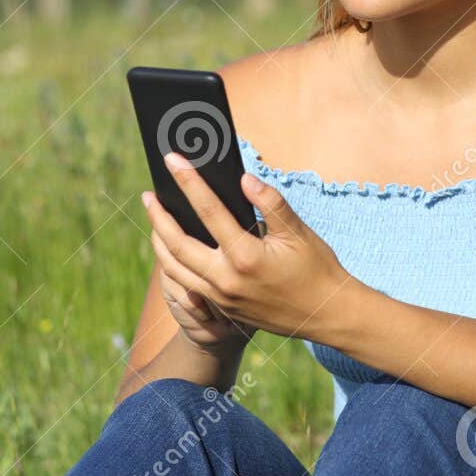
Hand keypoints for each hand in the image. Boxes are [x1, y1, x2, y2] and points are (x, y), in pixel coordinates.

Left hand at [142, 150, 355, 341]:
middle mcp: (228, 281)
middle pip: (178, 245)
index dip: (189, 182)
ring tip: (154, 221)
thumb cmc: (316, 269)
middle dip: (159, 217)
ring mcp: (222, 299)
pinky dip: (173, 265)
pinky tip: (172, 250)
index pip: (208, 211)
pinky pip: (186, 286)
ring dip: (159, 243)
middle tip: (148, 195)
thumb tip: (244, 178)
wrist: (326, 315)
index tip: (172, 160)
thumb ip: (271, 202)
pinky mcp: (223, 310)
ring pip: (176, 270)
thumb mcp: (298, 232)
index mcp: (247, 257)